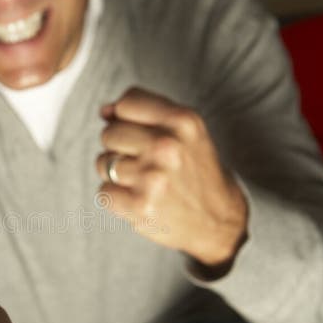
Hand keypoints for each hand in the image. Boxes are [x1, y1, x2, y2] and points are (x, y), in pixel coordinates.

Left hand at [96, 87, 246, 266]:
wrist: (218, 220)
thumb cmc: (195, 170)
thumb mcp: (184, 130)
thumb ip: (145, 112)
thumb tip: (105, 112)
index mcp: (182, 121)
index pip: (126, 103)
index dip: (127, 118)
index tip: (141, 133)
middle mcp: (167, 146)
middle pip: (109, 133)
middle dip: (120, 147)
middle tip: (146, 162)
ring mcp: (153, 178)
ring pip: (103, 163)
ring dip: (116, 174)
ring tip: (144, 181)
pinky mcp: (140, 206)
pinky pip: (103, 192)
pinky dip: (117, 197)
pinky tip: (139, 198)